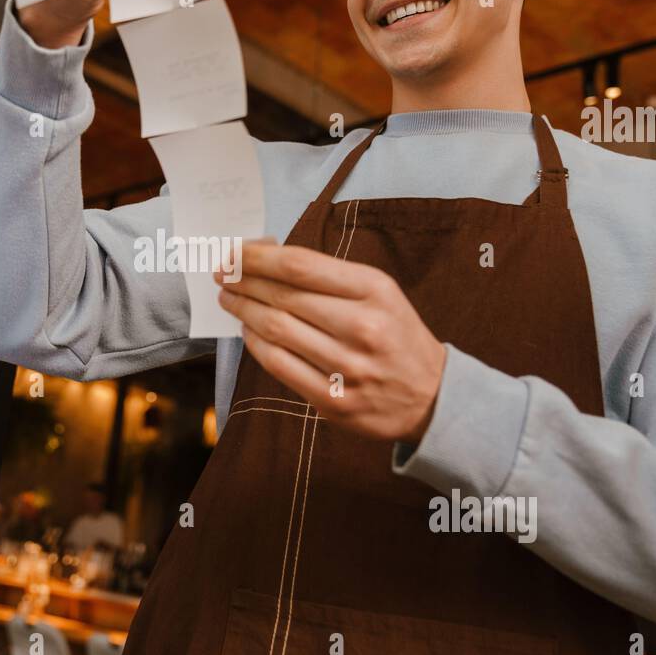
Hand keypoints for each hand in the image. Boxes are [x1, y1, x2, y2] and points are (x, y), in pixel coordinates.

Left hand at [215, 241, 446, 442]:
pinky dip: (257, 344)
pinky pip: (280, 366)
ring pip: (277, 330)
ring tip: (230, 299)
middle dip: (243, 282)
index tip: (234, 253)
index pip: (300, 267)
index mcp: (374, 291)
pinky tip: (249, 330)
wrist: (432, 396)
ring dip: (244, 310)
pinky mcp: (334, 401)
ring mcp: (348, 367)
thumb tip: (268, 260)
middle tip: (223, 275)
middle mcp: (362, 327)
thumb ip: (329, 277)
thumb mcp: (379, 292)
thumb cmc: (396, 335)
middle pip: (284, 297)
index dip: (257, 258)